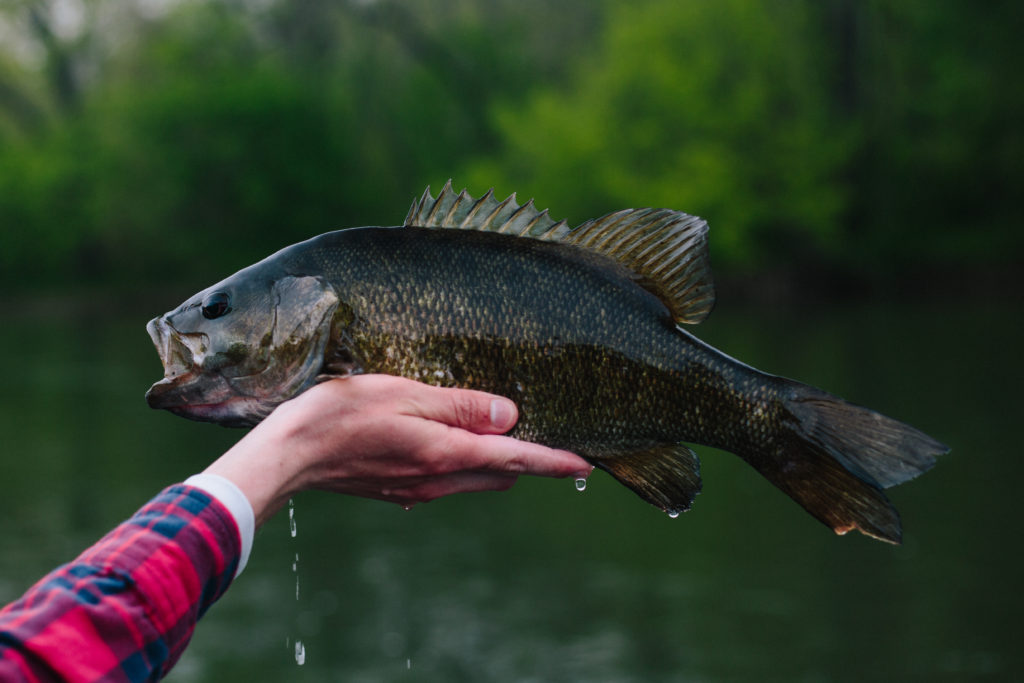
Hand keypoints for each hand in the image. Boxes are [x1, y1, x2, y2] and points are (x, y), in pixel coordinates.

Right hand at [204, 375, 591, 525]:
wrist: (291, 455)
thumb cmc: (343, 415)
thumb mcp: (405, 394)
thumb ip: (461, 406)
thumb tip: (509, 416)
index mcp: (446, 455)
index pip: (516, 460)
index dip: (555, 462)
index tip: (587, 464)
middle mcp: (439, 481)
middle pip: (502, 473)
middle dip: (527, 458)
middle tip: (539, 428)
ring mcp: (419, 491)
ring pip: (477, 478)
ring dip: (494, 460)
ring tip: (495, 428)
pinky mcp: (401, 491)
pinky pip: (449, 480)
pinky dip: (464, 462)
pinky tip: (446, 437)